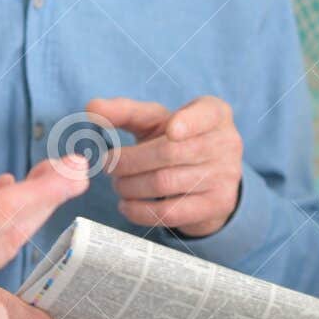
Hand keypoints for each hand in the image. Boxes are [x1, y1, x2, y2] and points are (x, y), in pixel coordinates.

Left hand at [86, 96, 243, 237]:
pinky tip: (126, 205)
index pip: (207, 113)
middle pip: (170, 152)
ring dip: (130, 186)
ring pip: (165, 182)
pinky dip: (140, 210)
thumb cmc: (176, 141)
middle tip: (108, 165)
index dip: (189, 122)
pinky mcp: (216, 205)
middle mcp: (226, 142)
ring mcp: (225, 176)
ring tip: (118, 184)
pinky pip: (171, 211)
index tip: (171, 130)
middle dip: (129, 161)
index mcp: (215, 113)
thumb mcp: (156, 121)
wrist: (209, 179)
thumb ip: (125, 111)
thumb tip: (91, 108)